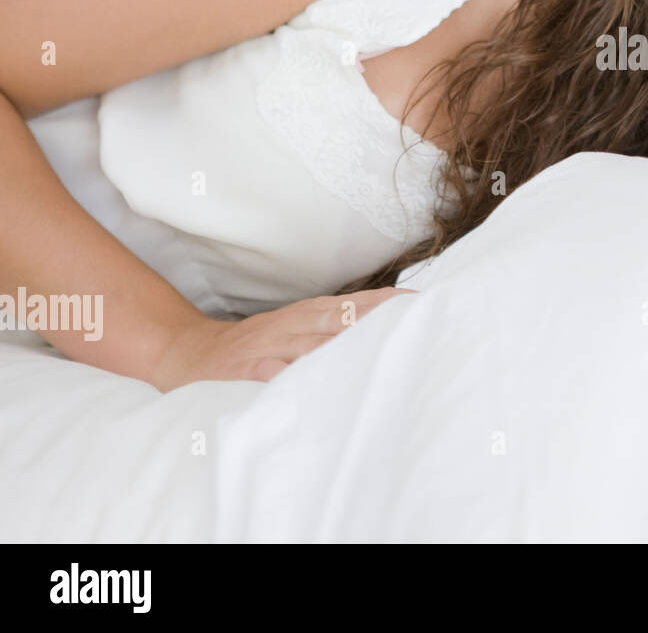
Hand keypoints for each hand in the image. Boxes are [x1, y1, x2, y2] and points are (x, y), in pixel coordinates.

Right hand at [147, 287, 416, 391]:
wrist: (190, 353)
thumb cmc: (259, 345)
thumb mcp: (298, 327)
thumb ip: (337, 327)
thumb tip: (387, 327)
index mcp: (310, 313)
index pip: (356, 303)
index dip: (388, 302)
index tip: (422, 304)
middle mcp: (295, 324)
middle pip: (342, 317)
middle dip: (377, 320)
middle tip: (412, 322)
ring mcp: (271, 345)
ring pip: (313, 341)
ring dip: (345, 344)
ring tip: (378, 348)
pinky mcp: (247, 369)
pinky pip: (273, 370)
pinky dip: (293, 373)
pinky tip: (312, 378)